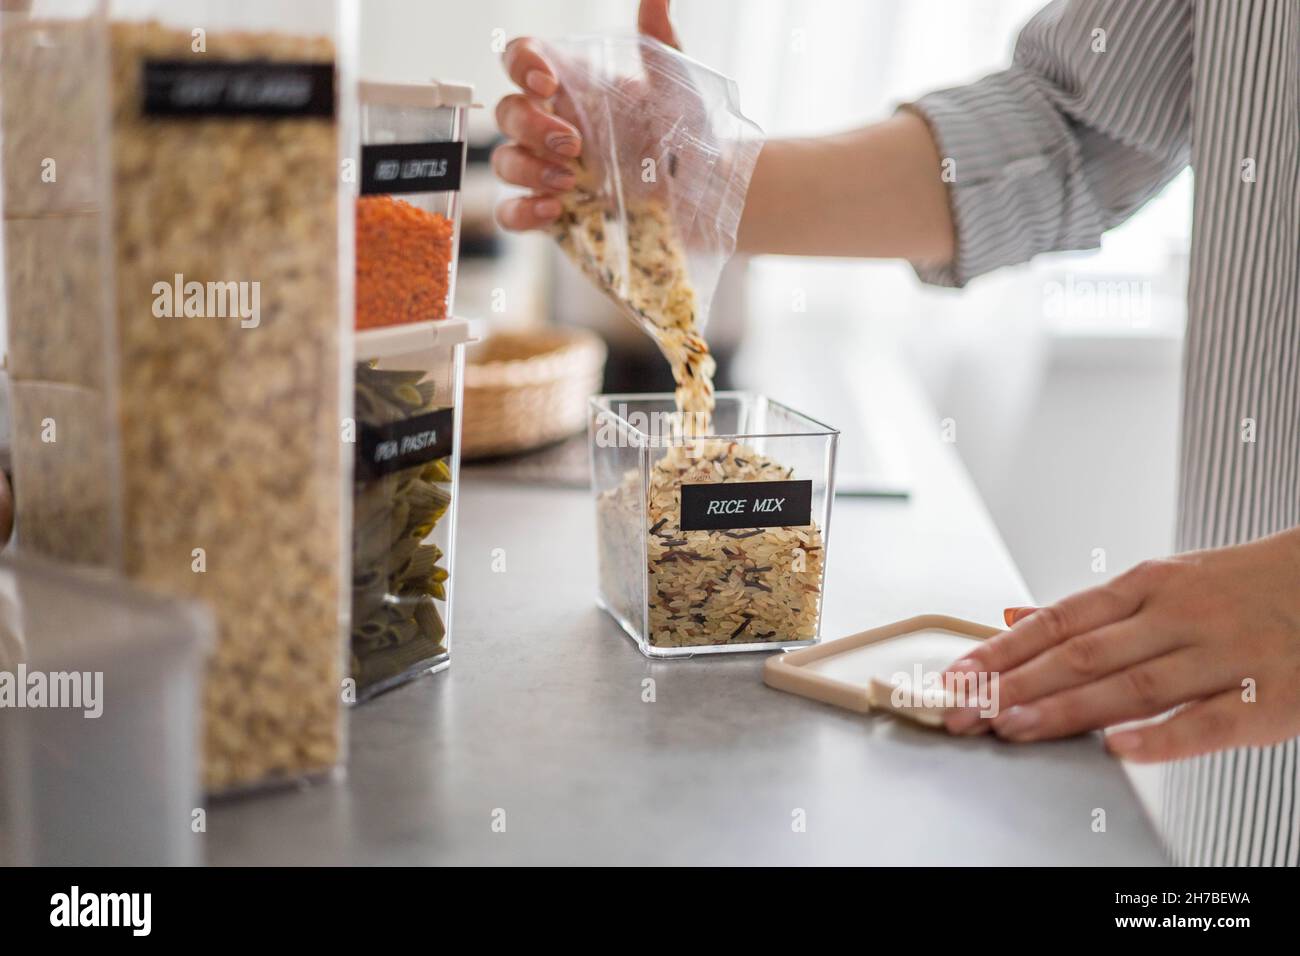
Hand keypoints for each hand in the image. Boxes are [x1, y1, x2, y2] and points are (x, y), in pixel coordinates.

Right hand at [492, 0, 679, 230]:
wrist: (702, 193)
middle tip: (573, 144)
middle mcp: (553, 125)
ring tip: (569, 181)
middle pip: (507, 112)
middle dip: (530, 125)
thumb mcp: (677, 89)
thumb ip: (659, 43)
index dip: (521, 64)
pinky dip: (522, 211)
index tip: (547, 81)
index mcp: (574, 86)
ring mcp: (548, 170)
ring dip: (527, 168)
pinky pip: (512, 212)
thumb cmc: (685, 136)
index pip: (522, 59)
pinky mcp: (552, 213)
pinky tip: (553, 210)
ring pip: (503, 161)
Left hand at [943, 528, 1299, 761]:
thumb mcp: (1166, 580)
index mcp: (1148, 585)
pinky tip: (1116, 749)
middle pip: (1081, 653)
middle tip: (965, 710)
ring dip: (1064, 709)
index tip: (957, 676)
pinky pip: (1207, 721)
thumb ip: (1093, 610)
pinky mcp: (1266, 697)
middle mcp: (1177, 616)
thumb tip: (1014, 618)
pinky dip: (1160, 737)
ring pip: (1131, 685)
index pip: (1058, 620)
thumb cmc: (1245, 587)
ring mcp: (1221, 655)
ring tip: (1011, 727)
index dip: (1002, 650)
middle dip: (1014, 684)